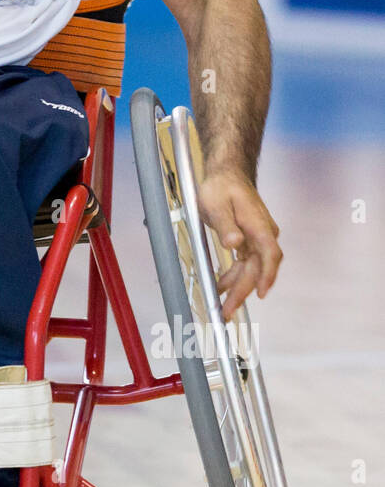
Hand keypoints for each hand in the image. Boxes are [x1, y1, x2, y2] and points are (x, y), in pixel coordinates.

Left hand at [196, 170, 281, 320]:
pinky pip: (244, 264)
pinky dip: (234, 276)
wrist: (227, 174)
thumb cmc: (222, 186)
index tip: (261, 293)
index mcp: (258, 225)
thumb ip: (225, 225)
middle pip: (258, 268)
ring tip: (223, 307)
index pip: (270, 254)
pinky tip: (221, 286)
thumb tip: (234, 244)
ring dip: (238, 288)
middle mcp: (262, 234)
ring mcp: (257, 239)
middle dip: (244, 292)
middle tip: (227, 311)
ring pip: (251, 269)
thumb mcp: (216, 204)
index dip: (267, 275)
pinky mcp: (249, 242)